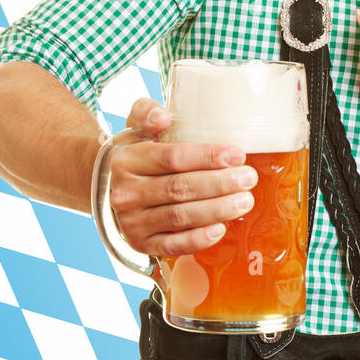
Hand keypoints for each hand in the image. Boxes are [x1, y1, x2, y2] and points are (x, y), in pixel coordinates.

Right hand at [107, 99, 258, 272]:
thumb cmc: (137, 155)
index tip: (237, 155)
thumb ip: (147, 113)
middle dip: (219, 183)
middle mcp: (126, 193)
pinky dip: (197, 239)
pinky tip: (220, 229)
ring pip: (179, 217)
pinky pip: (171, 245)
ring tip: (244, 201)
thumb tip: (163, 117)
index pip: (172, 158)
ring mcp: (131, 222)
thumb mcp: (136, 128)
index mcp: (128, 160)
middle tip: (248, 178)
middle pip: (179, 188)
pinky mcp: (140, 244)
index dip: (207, 157)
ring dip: (216, 210)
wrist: (111, 191)